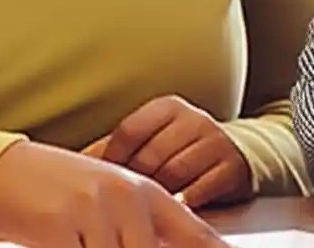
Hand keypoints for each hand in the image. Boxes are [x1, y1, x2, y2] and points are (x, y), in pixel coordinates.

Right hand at [0, 140, 227, 247]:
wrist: (7, 172)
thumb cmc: (63, 192)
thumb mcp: (112, 203)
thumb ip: (145, 228)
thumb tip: (166, 244)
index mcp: (147, 193)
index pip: (194, 234)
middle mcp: (128, 198)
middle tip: (95, 238)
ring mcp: (96, 210)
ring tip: (78, 235)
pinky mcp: (61, 226)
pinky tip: (62, 240)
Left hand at [85, 95, 253, 208]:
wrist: (238, 153)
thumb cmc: (183, 150)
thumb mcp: (154, 139)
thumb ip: (119, 148)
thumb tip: (75, 162)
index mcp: (167, 107)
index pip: (130, 131)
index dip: (113, 159)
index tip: (105, 179)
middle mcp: (193, 118)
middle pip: (151, 155)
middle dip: (136, 181)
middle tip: (125, 199)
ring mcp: (215, 141)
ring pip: (176, 172)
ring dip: (160, 192)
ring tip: (148, 205)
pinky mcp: (233, 165)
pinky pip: (203, 187)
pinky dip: (186, 200)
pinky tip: (176, 205)